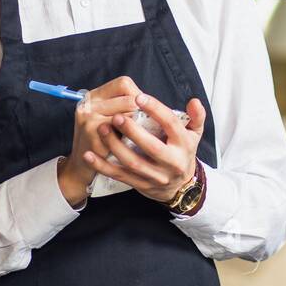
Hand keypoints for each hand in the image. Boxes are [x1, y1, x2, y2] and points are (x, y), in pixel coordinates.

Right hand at [58, 76, 145, 204]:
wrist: (81, 166)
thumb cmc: (101, 141)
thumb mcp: (107, 117)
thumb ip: (124, 106)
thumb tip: (151, 104)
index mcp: (94, 96)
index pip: (124, 83)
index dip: (138, 96)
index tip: (141, 110)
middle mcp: (89, 104)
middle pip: (129, 100)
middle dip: (139, 115)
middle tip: (142, 128)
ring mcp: (89, 119)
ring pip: (127, 118)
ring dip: (135, 130)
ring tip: (133, 138)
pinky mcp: (92, 137)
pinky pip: (122, 135)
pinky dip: (128, 143)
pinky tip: (125, 149)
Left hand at [82, 93, 204, 204]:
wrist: (181, 188)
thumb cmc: (183, 153)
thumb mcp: (194, 135)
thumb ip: (196, 117)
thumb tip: (194, 101)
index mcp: (183, 145)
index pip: (171, 125)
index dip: (156, 110)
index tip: (139, 97)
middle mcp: (171, 162)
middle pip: (151, 147)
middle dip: (132, 131)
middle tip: (116, 116)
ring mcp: (155, 176)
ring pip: (133, 162)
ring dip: (115, 146)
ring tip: (102, 129)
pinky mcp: (141, 185)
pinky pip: (120, 176)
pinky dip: (103, 166)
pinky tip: (90, 155)